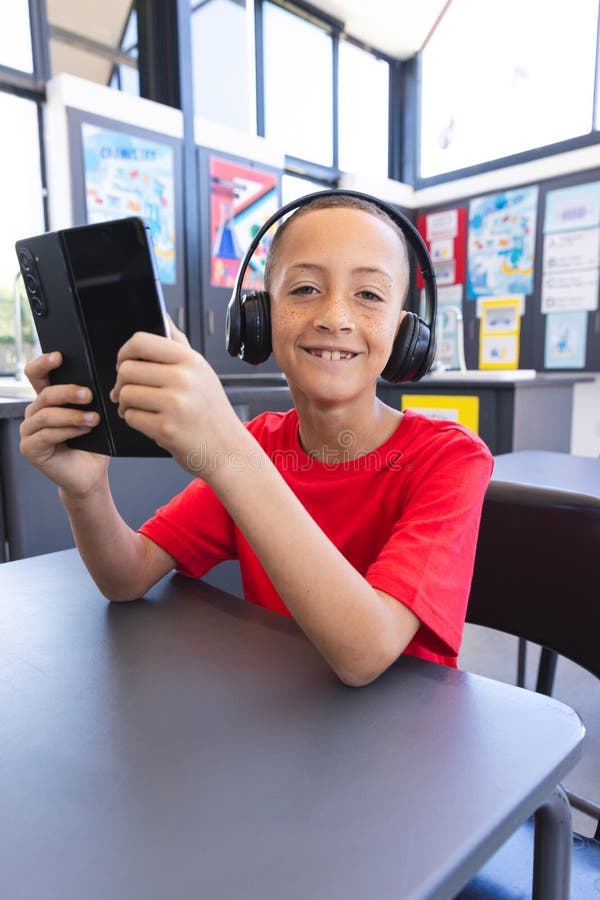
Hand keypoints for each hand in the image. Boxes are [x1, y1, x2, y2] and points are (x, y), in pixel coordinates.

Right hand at [20, 352, 108, 496]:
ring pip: (46, 414)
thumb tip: (99, 383)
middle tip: (89, 395)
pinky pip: (46, 434)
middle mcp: (34, 413)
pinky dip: (67, 431)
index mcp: (47, 400)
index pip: (36, 374)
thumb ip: (88, 400)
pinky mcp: (29, 448)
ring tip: (93, 419)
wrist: (90, 474)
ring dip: (72, 415)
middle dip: (68, 392)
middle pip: (45, 394)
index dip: (44, 362)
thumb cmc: (92, 444)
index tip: (60, 356)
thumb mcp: (93, 416)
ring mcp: (29, 431)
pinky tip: (83, 431)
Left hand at [110, 320, 242, 474]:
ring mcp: (175, 404)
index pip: (141, 341)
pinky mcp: (166, 428)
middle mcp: (184, 379)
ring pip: (126, 393)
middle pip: (127, 368)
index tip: (124, 362)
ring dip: (125, 404)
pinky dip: (134, 421)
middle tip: (127, 391)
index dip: (124, 352)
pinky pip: (131, 417)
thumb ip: (180, 345)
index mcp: (191, 360)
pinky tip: (148, 422)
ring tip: (138, 409)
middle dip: (121, 383)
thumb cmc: (212, 413)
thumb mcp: (202, 373)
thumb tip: (163, 317)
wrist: (227, 451)